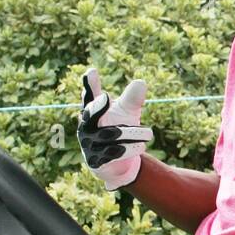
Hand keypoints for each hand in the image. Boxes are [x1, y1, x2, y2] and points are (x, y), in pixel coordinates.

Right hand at [78, 68, 153, 189]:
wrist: (118, 163)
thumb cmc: (121, 130)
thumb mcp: (128, 113)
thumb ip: (132, 99)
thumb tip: (141, 83)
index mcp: (92, 111)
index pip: (89, 96)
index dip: (90, 85)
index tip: (92, 71)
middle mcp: (86, 126)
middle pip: (91, 115)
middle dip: (98, 106)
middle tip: (106, 97)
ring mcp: (88, 144)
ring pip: (111, 135)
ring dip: (134, 134)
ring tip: (149, 133)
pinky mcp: (95, 161)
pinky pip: (114, 153)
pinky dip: (130, 149)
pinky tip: (140, 146)